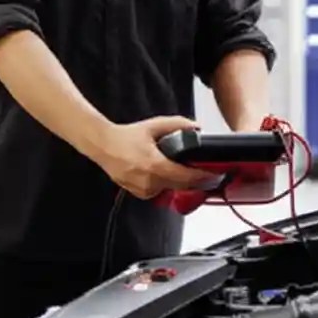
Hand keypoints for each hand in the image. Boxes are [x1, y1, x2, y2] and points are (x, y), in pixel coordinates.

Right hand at [87, 116, 218, 199]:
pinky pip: (159, 191)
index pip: (186, 177)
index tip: (214, 174)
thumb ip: (177, 124)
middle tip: (205, 173)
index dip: (202, 176)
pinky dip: (164, 184)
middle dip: (195, 180)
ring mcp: (143, 189)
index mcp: (154, 165)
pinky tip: (163, 173)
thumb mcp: (154, 125)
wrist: (103, 146)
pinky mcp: (138, 193)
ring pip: (170, 190)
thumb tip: (196, 128)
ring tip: (182, 170)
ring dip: (178, 182)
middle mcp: (149, 181)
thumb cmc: (127, 136)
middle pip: (181, 186)